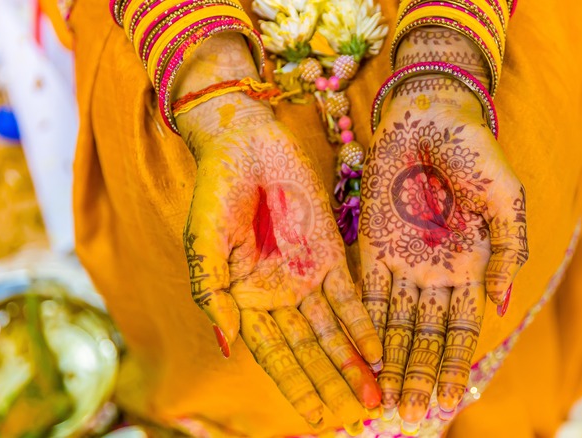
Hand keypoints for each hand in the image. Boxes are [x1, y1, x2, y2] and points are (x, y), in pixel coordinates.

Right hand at [174, 34, 382, 430]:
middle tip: (361, 414)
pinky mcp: (331, 251)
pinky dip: (363, 321)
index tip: (315, 418)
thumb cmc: (214, 189)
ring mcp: (308, 274)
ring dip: (354, 361)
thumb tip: (227, 345)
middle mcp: (280, 295)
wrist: (244, 141)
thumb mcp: (202, 241)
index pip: (274, 354)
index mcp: (245, 298)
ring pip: (334, 329)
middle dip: (334, 382)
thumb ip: (213, 292)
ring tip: (377, 393)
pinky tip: (378, 348)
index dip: (295, 385)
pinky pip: (350, 293)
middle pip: (311, 349)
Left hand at [359, 77, 527, 426]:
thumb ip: (509, 252)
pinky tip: (363, 355)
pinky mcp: (372, 245)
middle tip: (409, 413)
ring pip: (394, 324)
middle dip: (417, 375)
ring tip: (385, 399)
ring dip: (390, 362)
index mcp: (471, 265)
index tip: (447, 400)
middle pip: (424, 336)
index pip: (461, 329)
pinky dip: (365, 326)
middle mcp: (434, 272)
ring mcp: (402, 261)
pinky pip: (366, 292)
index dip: (453, 365)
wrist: (430, 114)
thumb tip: (502, 306)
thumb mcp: (506, 200)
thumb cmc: (475, 152)